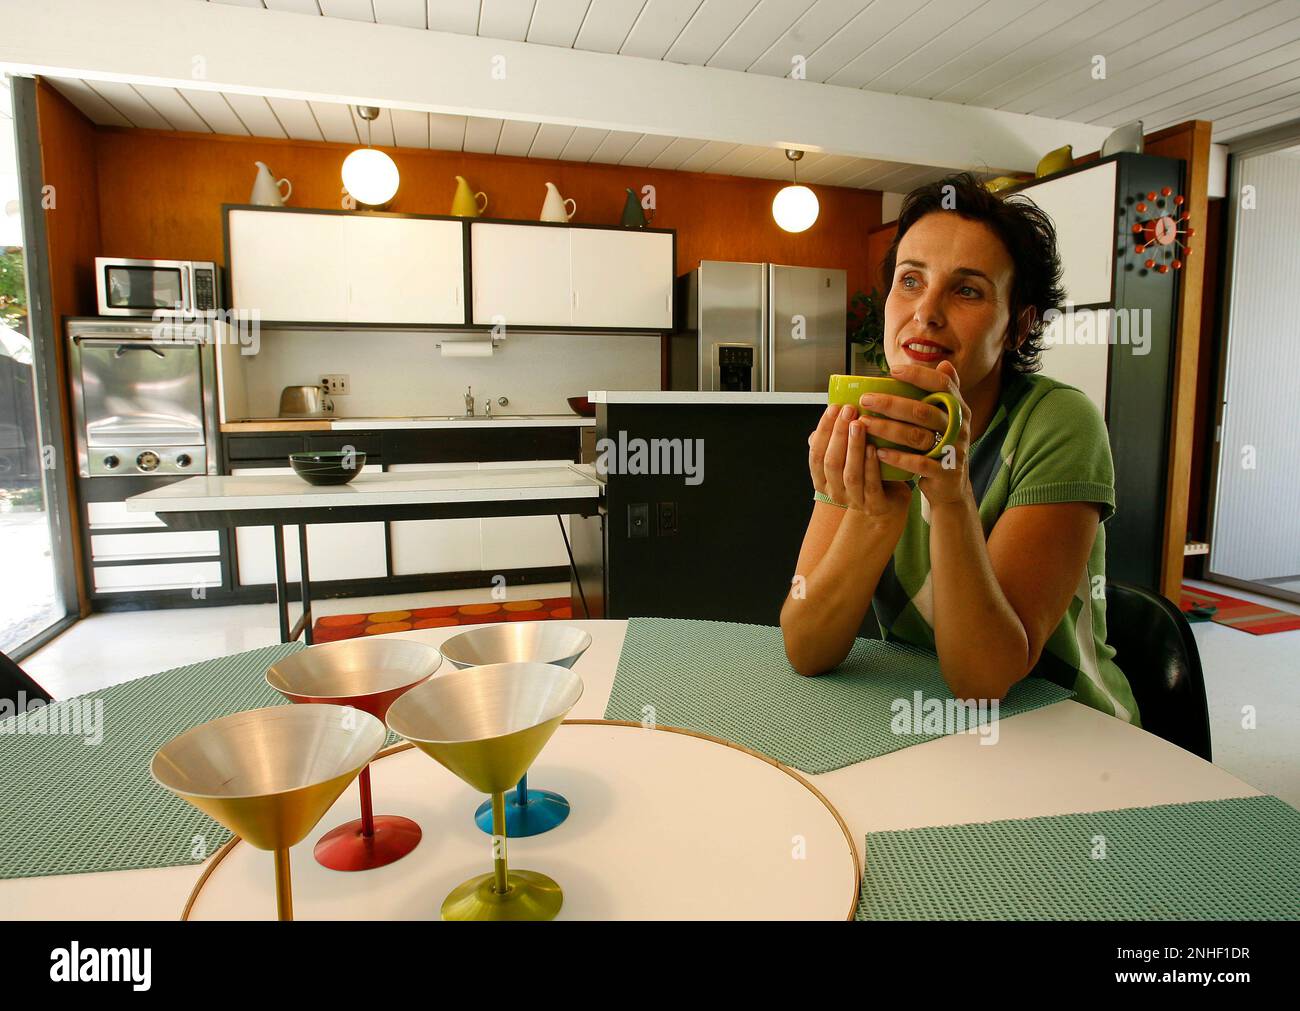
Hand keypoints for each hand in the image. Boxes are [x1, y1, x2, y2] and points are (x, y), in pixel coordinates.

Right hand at [809, 403, 912, 523]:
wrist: (889, 504)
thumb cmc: (867, 475)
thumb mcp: (846, 457)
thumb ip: (835, 442)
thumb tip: (831, 414)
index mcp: (822, 480)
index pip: (815, 454)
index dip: (823, 430)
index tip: (833, 409)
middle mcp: (834, 492)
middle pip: (831, 462)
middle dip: (838, 434)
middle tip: (848, 411)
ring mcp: (854, 501)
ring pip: (850, 474)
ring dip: (853, 447)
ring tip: (859, 424)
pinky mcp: (874, 506)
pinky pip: (871, 485)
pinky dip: (871, 465)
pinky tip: (874, 447)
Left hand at [865, 361, 972, 507]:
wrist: (951, 486)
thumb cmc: (940, 444)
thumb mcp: (946, 418)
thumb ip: (942, 393)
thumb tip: (943, 363)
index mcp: (958, 408)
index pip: (942, 384)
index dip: (918, 375)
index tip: (892, 370)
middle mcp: (959, 426)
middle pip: (922, 410)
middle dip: (891, 404)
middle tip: (866, 400)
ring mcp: (953, 450)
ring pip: (916, 436)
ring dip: (887, 429)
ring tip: (864, 424)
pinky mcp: (944, 472)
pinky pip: (918, 463)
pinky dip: (897, 457)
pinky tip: (877, 452)